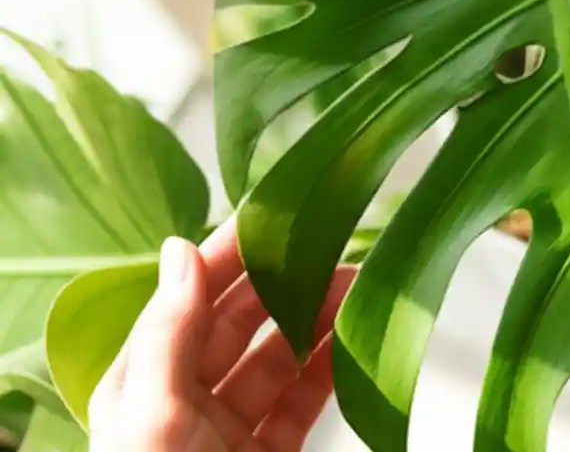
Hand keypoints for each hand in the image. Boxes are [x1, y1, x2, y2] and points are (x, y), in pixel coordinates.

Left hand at [89, 220, 354, 451]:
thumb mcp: (154, 412)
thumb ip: (170, 332)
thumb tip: (180, 248)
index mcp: (140, 383)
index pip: (187, 299)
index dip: (227, 254)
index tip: (271, 215)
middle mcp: (184, 401)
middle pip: (239, 324)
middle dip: (283, 283)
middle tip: (328, 245)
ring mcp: (229, 430)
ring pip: (278, 359)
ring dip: (315, 320)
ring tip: (354, 284)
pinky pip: (303, 400)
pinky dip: (330, 369)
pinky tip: (352, 339)